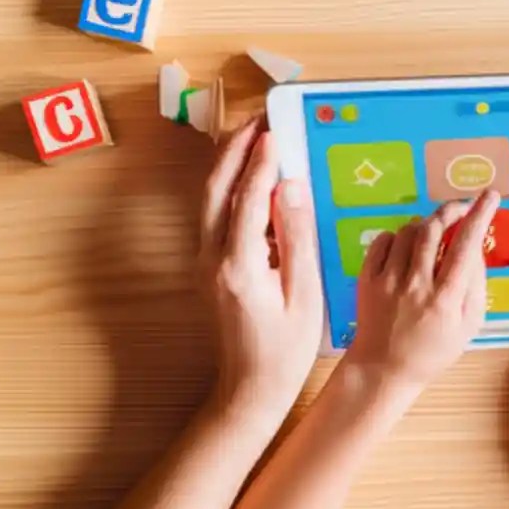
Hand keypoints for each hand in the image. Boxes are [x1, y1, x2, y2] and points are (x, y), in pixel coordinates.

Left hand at [199, 116, 322, 416]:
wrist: (250, 387)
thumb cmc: (285, 350)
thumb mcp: (303, 294)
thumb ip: (296, 238)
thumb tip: (290, 188)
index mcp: (239, 266)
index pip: (247, 197)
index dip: (261, 160)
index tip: (276, 131)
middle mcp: (213, 259)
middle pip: (216, 188)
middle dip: (235, 149)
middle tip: (260, 120)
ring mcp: (205, 262)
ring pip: (210, 198)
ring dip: (229, 164)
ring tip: (254, 137)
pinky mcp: (209, 266)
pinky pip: (215, 215)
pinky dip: (230, 188)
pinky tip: (253, 179)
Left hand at [344, 191, 500, 389]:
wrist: (383, 370)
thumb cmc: (431, 352)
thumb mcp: (468, 327)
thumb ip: (475, 287)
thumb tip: (475, 249)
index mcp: (445, 299)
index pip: (465, 246)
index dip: (480, 215)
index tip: (489, 196)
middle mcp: (416, 285)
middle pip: (433, 229)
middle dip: (450, 211)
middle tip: (460, 209)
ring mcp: (387, 280)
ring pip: (408, 231)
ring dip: (424, 225)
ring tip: (432, 235)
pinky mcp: (366, 279)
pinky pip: (383, 241)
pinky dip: (397, 236)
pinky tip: (404, 249)